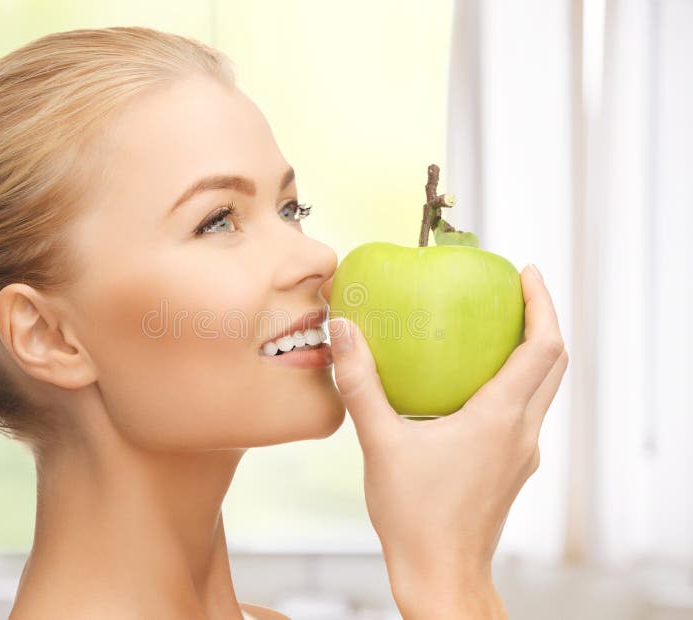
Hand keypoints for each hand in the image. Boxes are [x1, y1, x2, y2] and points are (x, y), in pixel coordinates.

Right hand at [324, 265, 567, 616]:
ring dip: (532, 351)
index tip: (527, 273)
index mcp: (498, 419)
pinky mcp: (512, 467)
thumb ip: (362, 384)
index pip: (541, 348)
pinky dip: (515, 382)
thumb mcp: (380, 444)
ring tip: (497, 327)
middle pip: (554, 364)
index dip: (541, 304)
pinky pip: (525, 411)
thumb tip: (344, 331)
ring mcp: (521, 453)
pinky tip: (475, 383)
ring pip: (543, 389)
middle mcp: (521, 433)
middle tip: (517, 290)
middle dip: (543, 319)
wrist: (441, 575)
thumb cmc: (415, 517)